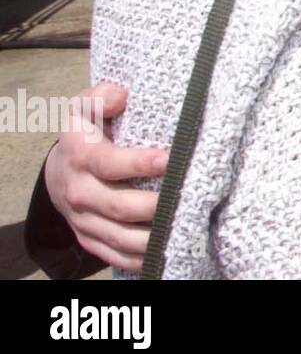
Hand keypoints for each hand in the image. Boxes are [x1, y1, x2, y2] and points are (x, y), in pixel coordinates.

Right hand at [45, 83, 167, 271]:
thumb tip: (119, 95)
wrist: (59, 172)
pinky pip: (116, 255)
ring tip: (184, 226)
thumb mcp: (84, 109)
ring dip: (154, 236)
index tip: (170, 160)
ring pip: (122, 237)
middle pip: (120, 206)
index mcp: (80, 157)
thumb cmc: (86, 134)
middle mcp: (79, 192)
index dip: (140, 163)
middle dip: (156, 205)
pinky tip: (167, 249)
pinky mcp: (90, 240)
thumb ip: (99, 97)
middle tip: (189, 198)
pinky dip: (142, 257)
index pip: (109, 163)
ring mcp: (84, 221)